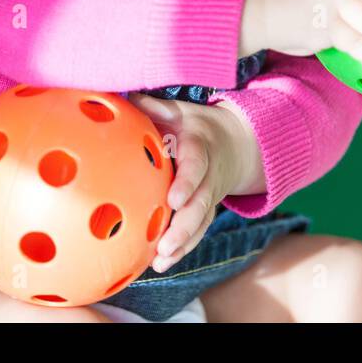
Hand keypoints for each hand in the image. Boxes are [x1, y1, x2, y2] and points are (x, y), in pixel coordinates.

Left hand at [129, 94, 262, 272]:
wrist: (233, 143)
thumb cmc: (195, 126)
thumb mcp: (181, 110)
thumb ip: (157, 108)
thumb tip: (128, 98)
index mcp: (200, 148)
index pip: (195, 167)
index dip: (186, 184)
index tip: (172, 200)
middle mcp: (208, 177)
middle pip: (200, 205)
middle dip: (184, 227)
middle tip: (165, 246)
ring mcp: (209, 197)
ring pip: (200, 223)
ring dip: (183, 244)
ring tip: (161, 261)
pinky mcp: (205, 212)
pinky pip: (197, 232)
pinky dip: (182, 249)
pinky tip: (161, 264)